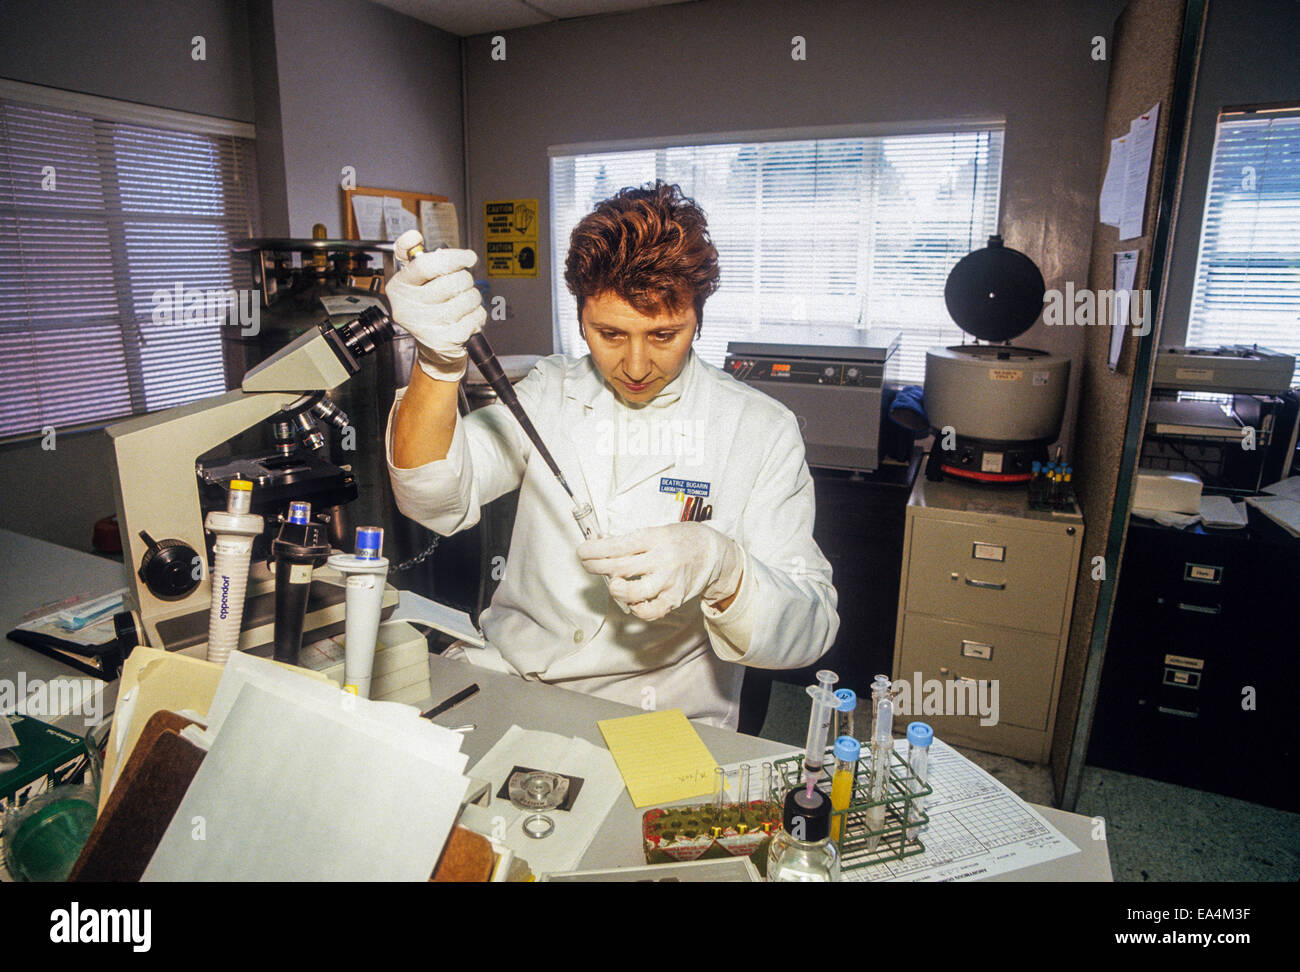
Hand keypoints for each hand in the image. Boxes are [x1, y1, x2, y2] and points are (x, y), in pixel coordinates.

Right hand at [385, 248, 486, 380]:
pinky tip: (466, 318)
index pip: (426, 264)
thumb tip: (412, 236)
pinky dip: (477, 315)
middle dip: (465, 280)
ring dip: (473, 298)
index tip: (468, 257)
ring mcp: (427, 325)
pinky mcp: (446, 340)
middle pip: (452, 281)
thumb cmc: (425, 307)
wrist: (432, 347)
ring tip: (462, 303)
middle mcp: (409, 307)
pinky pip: (476, 317)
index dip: (453, 257)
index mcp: (400, 287)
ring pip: (468, 298)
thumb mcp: (412, 279)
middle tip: (461, 286)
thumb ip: (411, 254)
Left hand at [577, 522, 743, 620]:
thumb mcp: (659, 530)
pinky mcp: (674, 598)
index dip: (596, 550)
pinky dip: (637, 609)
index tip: (582, 551)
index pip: (619, 545)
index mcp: (655, 538)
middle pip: (620, 567)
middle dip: (596, 566)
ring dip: (615, 589)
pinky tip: (632, 602)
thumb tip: (601, 546)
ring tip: (612, 584)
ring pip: (633, 592)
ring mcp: (667, 580)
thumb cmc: (681, 540)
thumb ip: (634, 541)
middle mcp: (660, 559)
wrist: (714, 553)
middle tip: (587, 564)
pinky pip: (650, 611)